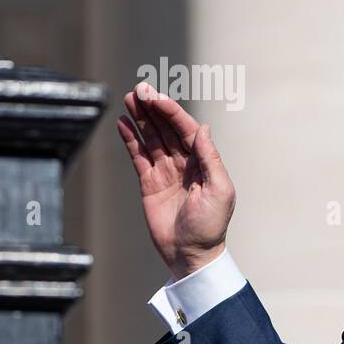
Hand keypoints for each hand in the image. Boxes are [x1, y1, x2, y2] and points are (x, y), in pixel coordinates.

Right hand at [116, 82, 235, 280]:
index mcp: (205, 163)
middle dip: (154, 109)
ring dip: (142, 119)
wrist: (191, 254)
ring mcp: (167, 172)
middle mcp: (186, 164)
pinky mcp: (150, 184)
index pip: (186, 130)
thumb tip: (203, 129)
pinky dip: (131, 140)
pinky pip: (139, 157)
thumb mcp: (219, 191)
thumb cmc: (210, 225)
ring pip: (152, 139)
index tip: (157, 97)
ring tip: (130, 99)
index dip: (172, 112)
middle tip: (139, 89)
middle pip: (167, 130)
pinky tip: (123, 124)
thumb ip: (210, 159)